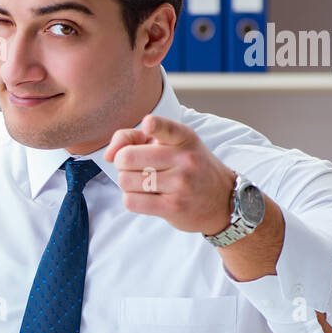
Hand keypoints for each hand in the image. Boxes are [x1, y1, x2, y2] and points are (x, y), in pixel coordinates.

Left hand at [103, 114, 237, 235]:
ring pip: (125, 181)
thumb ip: (135, 138)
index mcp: (184, 138)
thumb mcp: (174, 144)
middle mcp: (184, 159)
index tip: (148, 125)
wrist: (223, 200)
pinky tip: (146, 197)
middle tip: (136, 167)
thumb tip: (108, 154)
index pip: (165, 127)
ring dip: (127, 183)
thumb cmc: (190, 168)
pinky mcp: (173, 207)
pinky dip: (131, 199)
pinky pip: (131, 201)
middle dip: (122, 163)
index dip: (153, 126)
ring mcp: (180, 184)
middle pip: (126, 158)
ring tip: (143, 183)